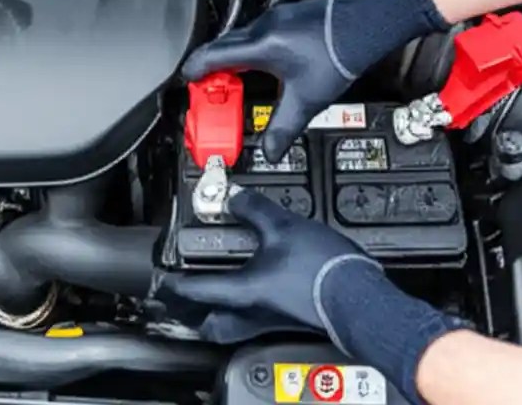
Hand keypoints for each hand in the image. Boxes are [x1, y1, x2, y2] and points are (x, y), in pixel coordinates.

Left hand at [156, 189, 379, 342]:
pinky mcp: (289, 320)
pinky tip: (254, 291)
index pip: (193, 292)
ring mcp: (271, 320)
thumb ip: (254, 209)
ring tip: (213, 295)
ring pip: (230, 326)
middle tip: (182, 296)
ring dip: (216, 312)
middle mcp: (251, 312)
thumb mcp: (283, 226)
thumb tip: (237, 197)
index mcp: (241, 291)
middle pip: (208, 324)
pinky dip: (244, 307)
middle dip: (191, 312)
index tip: (161, 279)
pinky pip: (254, 320)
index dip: (171, 284)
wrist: (360, 297)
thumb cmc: (323, 271)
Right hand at [184, 0, 448, 161]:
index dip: (196, 70)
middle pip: (223, 45)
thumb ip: (284, 127)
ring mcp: (276, 18)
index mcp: (260, 46)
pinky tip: (261, 61)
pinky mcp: (288, 15)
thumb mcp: (307, 99)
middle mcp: (263, 27)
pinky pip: (257, 31)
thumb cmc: (338, 54)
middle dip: (211, 66)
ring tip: (232, 76)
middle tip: (208, 85)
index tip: (188, 80)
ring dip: (231, 55)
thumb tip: (271, 151)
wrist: (365, 25)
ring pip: (241, 36)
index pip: (213, 55)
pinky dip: (249, 47)